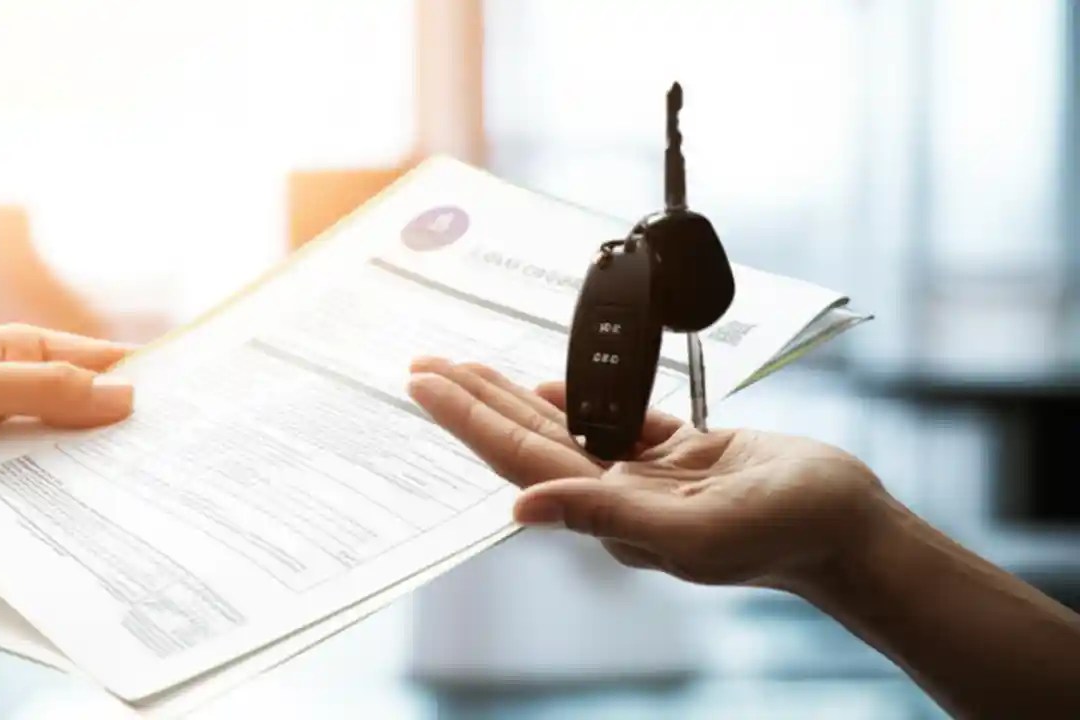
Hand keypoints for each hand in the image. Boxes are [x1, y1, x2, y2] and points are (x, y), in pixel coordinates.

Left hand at [406, 357, 887, 591]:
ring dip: (513, 396)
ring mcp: (646, 474)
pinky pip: (616, 421)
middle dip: (472, 400)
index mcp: (610, 513)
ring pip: (562, 427)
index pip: (518, 459)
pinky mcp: (681, 453)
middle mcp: (617, 495)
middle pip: (525, 440)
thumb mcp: (693, 530)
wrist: (849, 527)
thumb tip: (519, 509)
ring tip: (470, 367)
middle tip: (424, 364)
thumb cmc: (784, 533)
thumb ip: (605, 513)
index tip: (423, 382)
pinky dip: (580, 400)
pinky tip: (551, 387)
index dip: (467, 420)